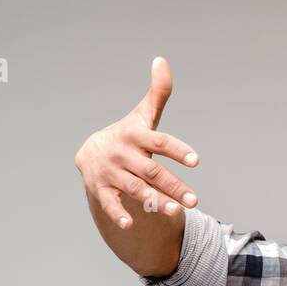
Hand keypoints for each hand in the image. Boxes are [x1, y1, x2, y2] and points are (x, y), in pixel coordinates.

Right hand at [73, 55, 200, 228]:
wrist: (90, 154)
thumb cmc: (127, 137)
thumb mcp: (142, 117)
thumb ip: (157, 94)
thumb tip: (162, 61)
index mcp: (135, 135)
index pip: (159, 141)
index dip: (177, 149)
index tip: (196, 160)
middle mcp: (123, 154)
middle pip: (152, 171)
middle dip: (173, 186)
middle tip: (195, 200)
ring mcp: (111, 173)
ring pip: (136, 189)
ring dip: (156, 201)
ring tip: (177, 211)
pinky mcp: (102, 190)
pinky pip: (110, 203)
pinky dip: (118, 214)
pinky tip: (130, 225)